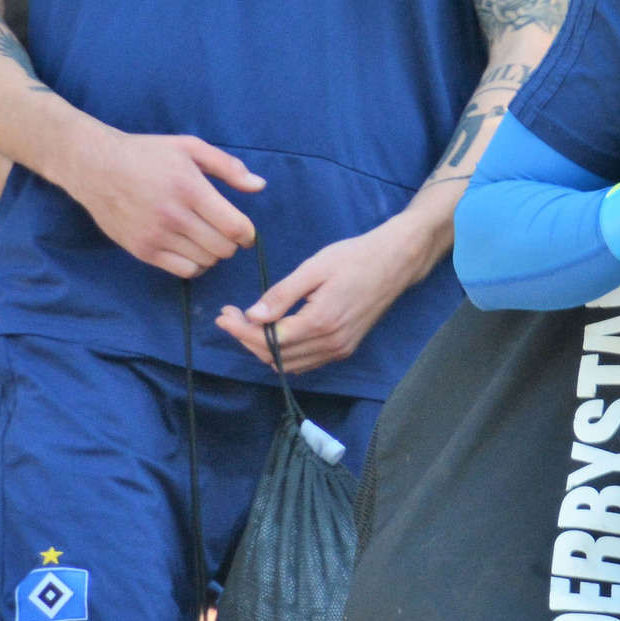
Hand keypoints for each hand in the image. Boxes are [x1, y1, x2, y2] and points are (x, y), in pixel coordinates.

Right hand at [65, 131, 264, 277]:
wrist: (94, 166)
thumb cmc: (147, 154)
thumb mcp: (189, 148)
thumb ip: (228, 167)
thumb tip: (260, 186)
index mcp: (189, 188)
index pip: (234, 227)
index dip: (248, 234)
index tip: (246, 232)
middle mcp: (172, 215)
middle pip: (222, 248)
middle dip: (232, 244)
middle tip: (225, 233)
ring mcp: (155, 236)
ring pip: (205, 262)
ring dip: (213, 254)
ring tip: (206, 238)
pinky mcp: (141, 250)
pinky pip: (184, 271)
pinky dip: (195, 265)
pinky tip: (191, 250)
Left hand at [215, 217, 432, 372]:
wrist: (395, 262)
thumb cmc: (355, 257)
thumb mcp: (315, 267)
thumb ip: (283, 294)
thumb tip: (252, 316)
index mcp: (321, 322)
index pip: (269, 339)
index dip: (241, 330)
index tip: (223, 315)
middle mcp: (331, 343)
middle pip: (275, 356)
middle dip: (247, 338)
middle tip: (230, 316)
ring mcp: (340, 349)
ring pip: (288, 363)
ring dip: (263, 347)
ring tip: (247, 322)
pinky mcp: (345, 348)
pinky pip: (305, 362)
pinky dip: (284, 353)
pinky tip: (274, 332)